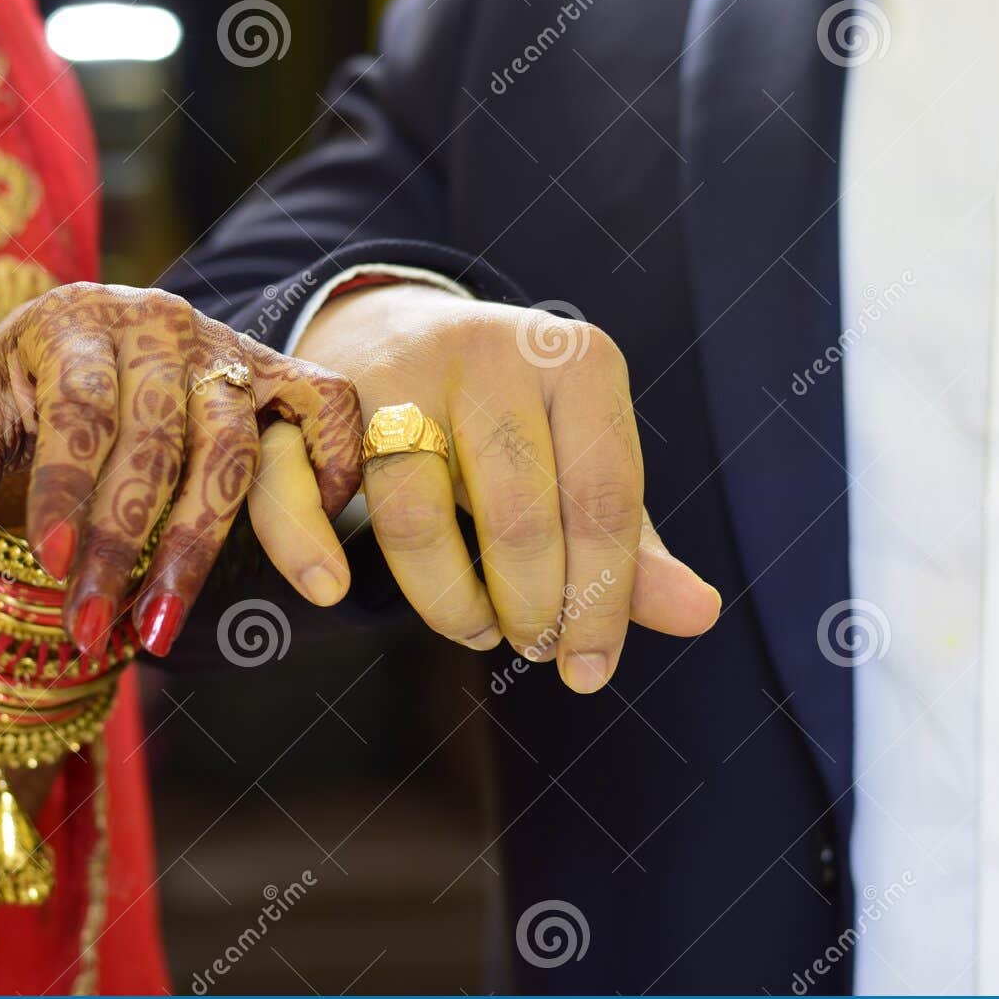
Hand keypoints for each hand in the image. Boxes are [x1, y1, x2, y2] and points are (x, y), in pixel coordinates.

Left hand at [0, 284, 362, 657]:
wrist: (90, 338)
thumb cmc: (28, 386)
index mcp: (78, 318)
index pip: (81, 408)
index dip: (67, 489)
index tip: (51, 567)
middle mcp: (162, 323)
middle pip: (159, 441)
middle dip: (124, 543)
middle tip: (92, 631)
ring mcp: (229, 345)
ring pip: (234, 450)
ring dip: (202, 545)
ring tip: (163, 627)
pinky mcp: (280, 368)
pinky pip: (328, 408)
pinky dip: (331, 467)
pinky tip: (301, 553)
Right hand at [270, 283, 719, 693]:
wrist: (394, 328)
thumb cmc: (512, 422)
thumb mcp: (581, 461)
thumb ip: (631, 541)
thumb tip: (700, 616)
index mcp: (575, 360)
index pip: (603, 498)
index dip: (603, 599)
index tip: (591, 670)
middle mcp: (489, 352)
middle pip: (517, 514)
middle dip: (532, 607)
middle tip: (535, 646)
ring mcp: (396, 370)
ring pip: (414, 516)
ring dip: (449, 602)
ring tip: (479, 628)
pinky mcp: (314, 397)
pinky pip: (298, 487)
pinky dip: (305, 546)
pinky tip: (332, 592)